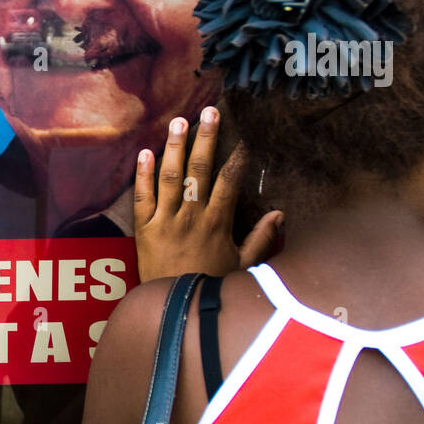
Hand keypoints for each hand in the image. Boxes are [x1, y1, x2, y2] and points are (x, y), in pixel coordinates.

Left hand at [133, 107, 282, 281]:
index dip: (236, 158)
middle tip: (209, 112)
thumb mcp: (242, 266)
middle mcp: (191, 217)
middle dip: (206, 139)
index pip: (229, 182)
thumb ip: (261, 238)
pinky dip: (143, 174)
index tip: (242, 136)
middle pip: (199, 170)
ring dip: (175, 147)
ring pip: (170, 177)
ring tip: (179, 121)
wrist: (175, 311)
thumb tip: (280, 214)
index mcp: (217, 223)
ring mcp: (165, 221)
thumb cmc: (210, 286)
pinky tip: (145, 151)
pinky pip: (142, 197)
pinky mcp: (143, 229)